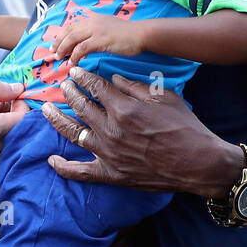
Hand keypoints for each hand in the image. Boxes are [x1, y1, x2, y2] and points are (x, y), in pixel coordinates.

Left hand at [41, 67, 242, 197]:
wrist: (200, 163)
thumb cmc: (186, 127)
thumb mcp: (165, 97)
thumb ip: (135, 87)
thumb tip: (112, 77)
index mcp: (124, 108)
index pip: (95, 88)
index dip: (83, 77)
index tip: (75, 72)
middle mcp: (111, 130)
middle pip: (81, 107)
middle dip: (69, 93)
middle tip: (62, 86)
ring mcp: (108, 154)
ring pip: (74, 133)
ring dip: (57, 120)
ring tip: (46, 110)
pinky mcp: (111, 174)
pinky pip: (81, 172)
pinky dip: (64, 167)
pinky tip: (51, 160)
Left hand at [53, 12, 141, 64]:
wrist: (141, 34)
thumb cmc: (127, 35)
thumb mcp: (108, 30)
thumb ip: (95, 35)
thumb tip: (84, 45)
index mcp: (94, 19)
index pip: (72, 26)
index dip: (62, 36)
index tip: (55, 45)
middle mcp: (93, 22)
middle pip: (69, 32)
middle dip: (58, 42)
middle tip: (53, 52)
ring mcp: (96, 30)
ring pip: (72, 39)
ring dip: (64, 49)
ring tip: (59, 58)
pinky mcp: (100, 40)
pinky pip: (82, 48)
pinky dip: (74, 56)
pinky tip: (72, 63)